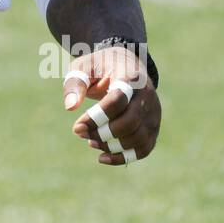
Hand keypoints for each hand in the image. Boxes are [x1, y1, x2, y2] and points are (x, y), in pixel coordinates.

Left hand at [61, 45, 160, 166]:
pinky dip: (124, 156)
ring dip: (112, 146)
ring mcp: (153, 113)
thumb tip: (70, 107)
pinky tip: (102, 157)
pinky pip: (144, 148)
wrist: (126, 65)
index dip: (97, 117)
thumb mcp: (84, 66)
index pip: (118, 100)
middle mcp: (147, 96)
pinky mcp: (153, 127)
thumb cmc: (100, 66)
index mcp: (131, 77)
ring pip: (138, 138)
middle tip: (80, 133)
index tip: (76, 127)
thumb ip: (75, 83)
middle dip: (103, 133)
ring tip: (90, 141)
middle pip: (130, 122)